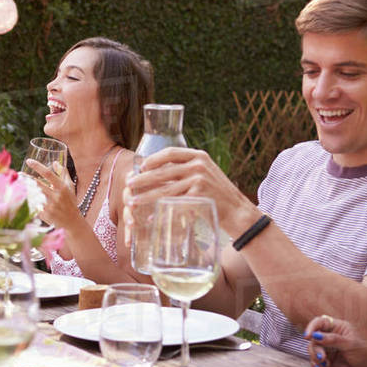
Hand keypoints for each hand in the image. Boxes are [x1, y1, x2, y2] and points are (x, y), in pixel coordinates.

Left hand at [24, 160, 78, 229]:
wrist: (72, 222)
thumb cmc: (70, 202)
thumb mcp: (70, 187)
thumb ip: (63, 174)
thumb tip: (55, 162)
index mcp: (62, 187)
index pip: (48, 174)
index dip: (38, 166)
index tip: (29, 161)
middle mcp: (56, 196)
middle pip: (37, 184)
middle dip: (26, 178)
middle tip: (19, 174)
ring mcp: (50, 206)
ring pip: (33, 194)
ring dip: (26, 189)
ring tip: (19, 184)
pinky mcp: (44, 215)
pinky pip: (33, 205)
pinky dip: (29, 200)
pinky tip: (24, 198)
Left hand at [124, 148, 252, 234]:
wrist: (237, 211)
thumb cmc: (218, 194)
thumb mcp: (206, 174)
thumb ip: (187, 170)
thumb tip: (159, 174)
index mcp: (199, 156)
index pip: (170, 152)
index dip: (153, 159)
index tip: (141, 167)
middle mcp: (198, 165)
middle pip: (163, 171)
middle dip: (143, 179)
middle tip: (129, 185)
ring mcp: (199, 179)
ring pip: (164, 188)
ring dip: (146, 196)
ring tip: (132, 202)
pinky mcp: (198, 195)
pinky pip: (173, 202)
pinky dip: (160, 209)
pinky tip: (151, 215)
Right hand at [303, 315, 366, 366]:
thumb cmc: (364, 355)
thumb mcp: (350, 345)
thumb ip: (333, 339)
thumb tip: (316, 335)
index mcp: (338, 327)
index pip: (320, 322)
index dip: (312, 327)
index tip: (307, 336)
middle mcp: (331, 335)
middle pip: (313, 337)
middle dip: (316, 348)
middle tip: (322, 357)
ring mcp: (328, 347)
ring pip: (312, 349)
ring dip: (316, 357)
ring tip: (326, 364)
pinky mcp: (326, 358)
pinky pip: (315, 359)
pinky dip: (318, 364)